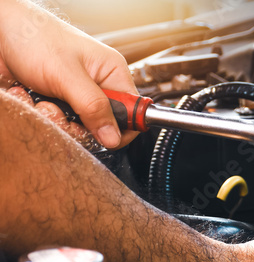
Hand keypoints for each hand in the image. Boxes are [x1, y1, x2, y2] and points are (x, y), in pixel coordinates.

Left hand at [0, 0, 137, 148]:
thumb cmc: (35, 37)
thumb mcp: (67, 74)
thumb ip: (93, 107)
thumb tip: (114, 137)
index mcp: (111, 74)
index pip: (132, 113)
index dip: (120, 128)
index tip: (100, 133)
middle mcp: (95, 88)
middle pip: (100, 127)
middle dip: (75, 126)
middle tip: (56, 110)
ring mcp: (73, 96)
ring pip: (74, 128)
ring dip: (51, 119)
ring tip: (38, 101)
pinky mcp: (52, 102)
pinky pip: (52, 123)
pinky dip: (35, 113)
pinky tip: (25, 95)